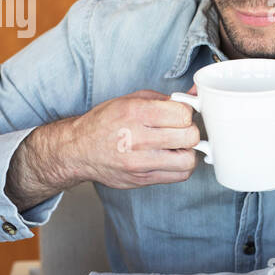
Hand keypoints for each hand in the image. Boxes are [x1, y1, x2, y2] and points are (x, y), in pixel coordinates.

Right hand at [67, 88, 201, 190]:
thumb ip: (165, 99)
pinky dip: (181, 166)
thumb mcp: (132, 100)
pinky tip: (171, 158)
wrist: (78, 150)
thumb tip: (196, 94)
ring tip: (177, 146)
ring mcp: (139, 162)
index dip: (187, 113)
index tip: (180, 115)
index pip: (183, 114)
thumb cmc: (105, 122)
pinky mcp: (142, 179)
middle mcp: (137, 138)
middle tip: (180, 130)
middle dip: (190, 131)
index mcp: (135, 112)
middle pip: (189, 136)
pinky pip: (179, 176)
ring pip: (188, 160)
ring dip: (188, 151)